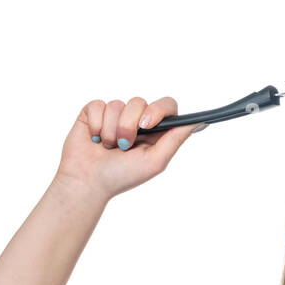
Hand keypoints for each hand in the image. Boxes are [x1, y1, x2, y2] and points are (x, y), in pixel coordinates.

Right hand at [53, 95, 204, 201]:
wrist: (87, 182)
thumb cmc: (121, 177)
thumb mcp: (155, 162)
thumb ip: (175, 139)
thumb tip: (197, 121)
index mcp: (153, 131)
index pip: (165, 106)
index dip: (158, 110)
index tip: (147, 124)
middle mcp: (135, 120)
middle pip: (139, 102)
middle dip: (129, 125)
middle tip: (124, 145)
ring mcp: (114, 115)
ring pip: (117, 104)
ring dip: (111, 130)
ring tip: (107, 147)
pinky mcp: (94, 112)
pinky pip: (98, 105)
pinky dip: (96, 125)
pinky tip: (94, 139)